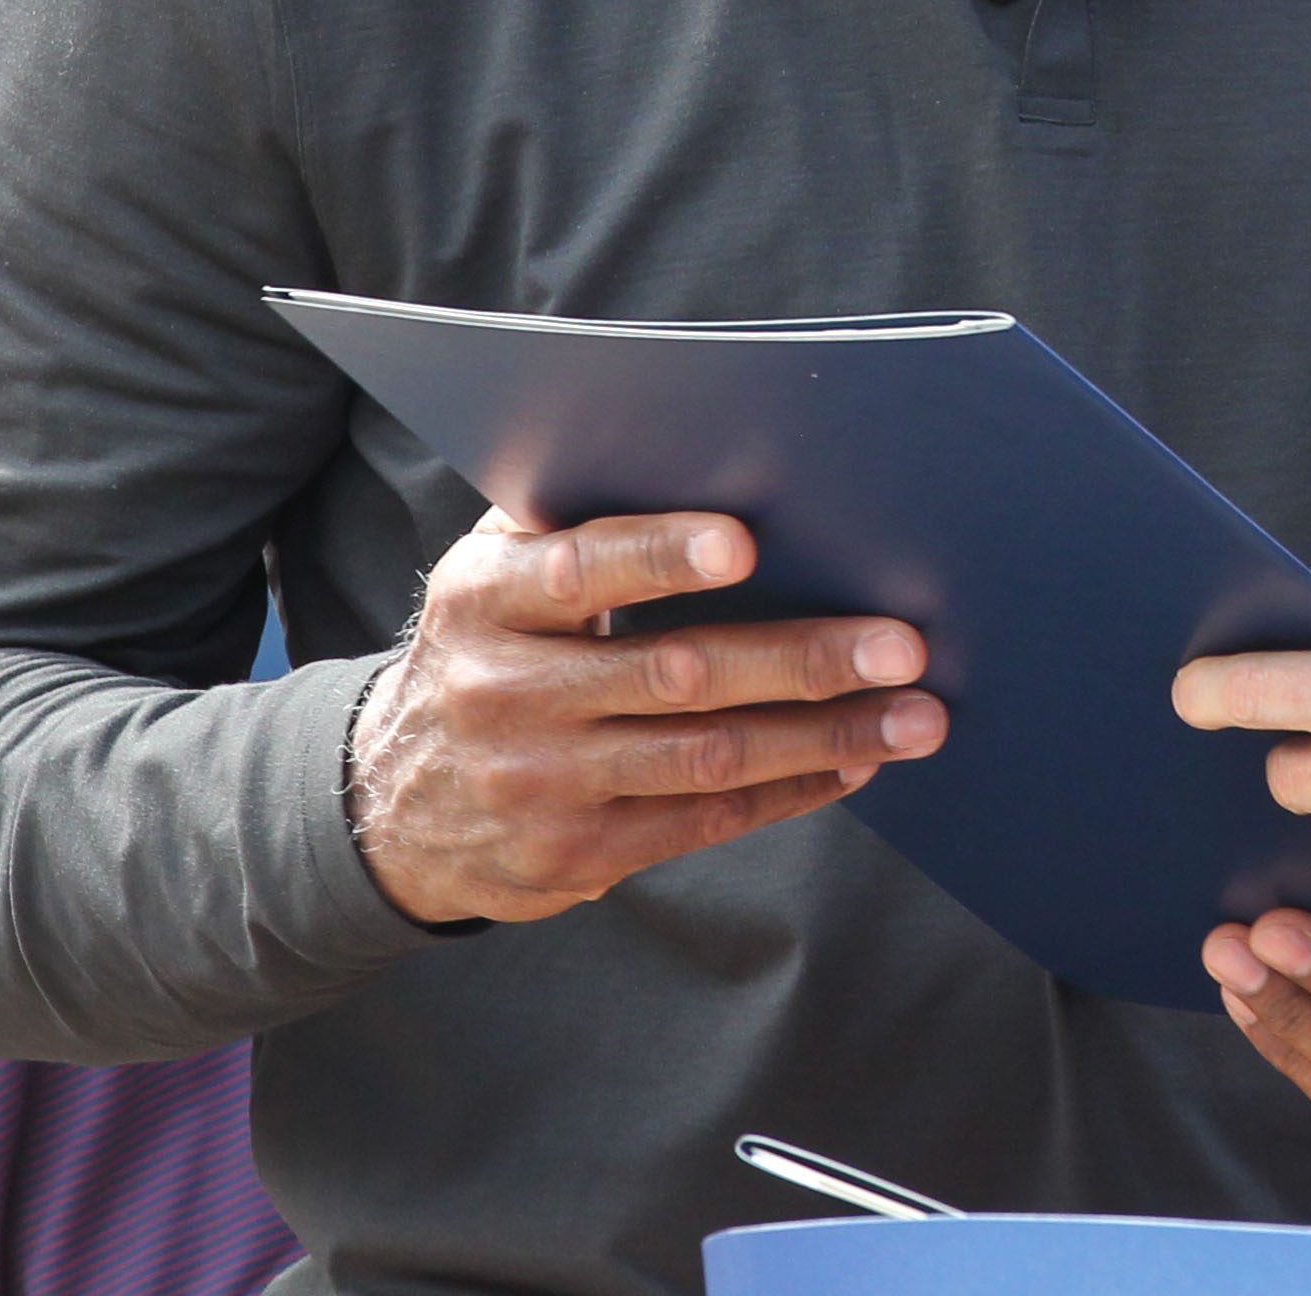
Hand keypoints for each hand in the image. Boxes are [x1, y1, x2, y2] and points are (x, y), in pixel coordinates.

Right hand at [346, 508, 942, 924]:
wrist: (392, 800)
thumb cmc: (490, 646)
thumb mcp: (495, 575)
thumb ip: (575, 521)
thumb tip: (715, 454)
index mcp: (484, 600)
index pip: (577, 571)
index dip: (659, 556)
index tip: (745, 543)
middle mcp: (503, 693)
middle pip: (672, 673)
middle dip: (800, 658)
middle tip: (903, 644)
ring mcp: (539, 783)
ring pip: (706, 757)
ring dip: (826, 735)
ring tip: (918, 716)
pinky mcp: (573, 855)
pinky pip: (703, 820)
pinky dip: (791, 788)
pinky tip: (856, 761)